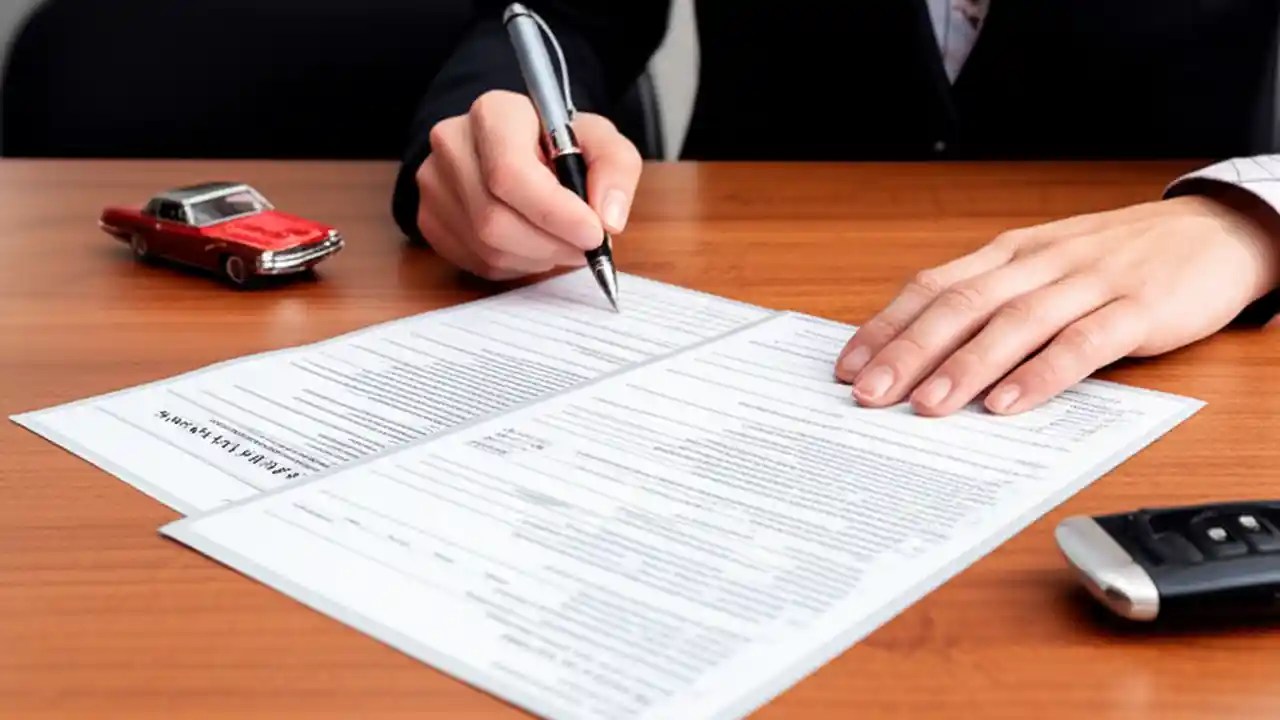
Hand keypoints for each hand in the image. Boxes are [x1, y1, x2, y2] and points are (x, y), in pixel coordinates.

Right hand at [415, 90, 642, 279]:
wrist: (511, 146)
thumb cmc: (557, 142)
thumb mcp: (598, 139)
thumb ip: (615, 168)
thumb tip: (609, 218)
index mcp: (494, 113)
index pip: (511, 172)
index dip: (555, 212)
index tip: (594, 233)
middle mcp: (452, 143)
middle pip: (495, 218)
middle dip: (552, 243)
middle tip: (586, 247)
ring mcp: (434, 184)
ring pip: (488, 246)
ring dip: (538, 257)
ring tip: (563, 242)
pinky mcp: (430, 219)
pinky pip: (477, 261)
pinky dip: (517, 264)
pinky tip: (534, 244)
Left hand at [835, 191, 1279, 415]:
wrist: (1215, 231)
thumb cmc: (1115, 259)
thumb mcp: (1042, 268)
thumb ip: (991, 301)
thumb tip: (921, 351)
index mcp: (1008, 253)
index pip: (933, 287)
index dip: (886, 326)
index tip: (847, 366)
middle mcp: (1039, 263)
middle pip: (961, 306)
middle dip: (908, 351)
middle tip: (869, 393)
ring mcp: (1088, 283)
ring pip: (1013, 324)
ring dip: (964, 367)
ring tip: (927, 406)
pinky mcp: (1138, 308)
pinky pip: (1082, 343)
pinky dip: (1041, 374)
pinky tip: (1007, 404)